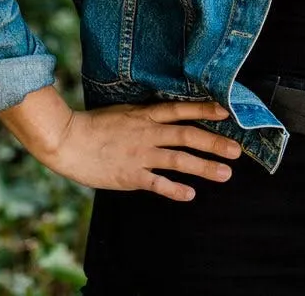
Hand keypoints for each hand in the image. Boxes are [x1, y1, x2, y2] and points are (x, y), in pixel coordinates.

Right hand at [0, 85, 241, 201]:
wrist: (67, 140)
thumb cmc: (93, 125)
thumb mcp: (124, 112)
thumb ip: (146, 116)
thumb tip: (167, 118)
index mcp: (145, 115)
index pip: (180, 110)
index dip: (204, 110)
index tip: (227, 112)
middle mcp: (147, 133)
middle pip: (187, 136)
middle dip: (214, 142)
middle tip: (236, 150)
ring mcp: (139, 154)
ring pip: (179, 160)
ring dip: (204, 167)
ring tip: (225, 174)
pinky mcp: (130, 175)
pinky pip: (157, 183)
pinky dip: (174, 189)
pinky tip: (190, 194)